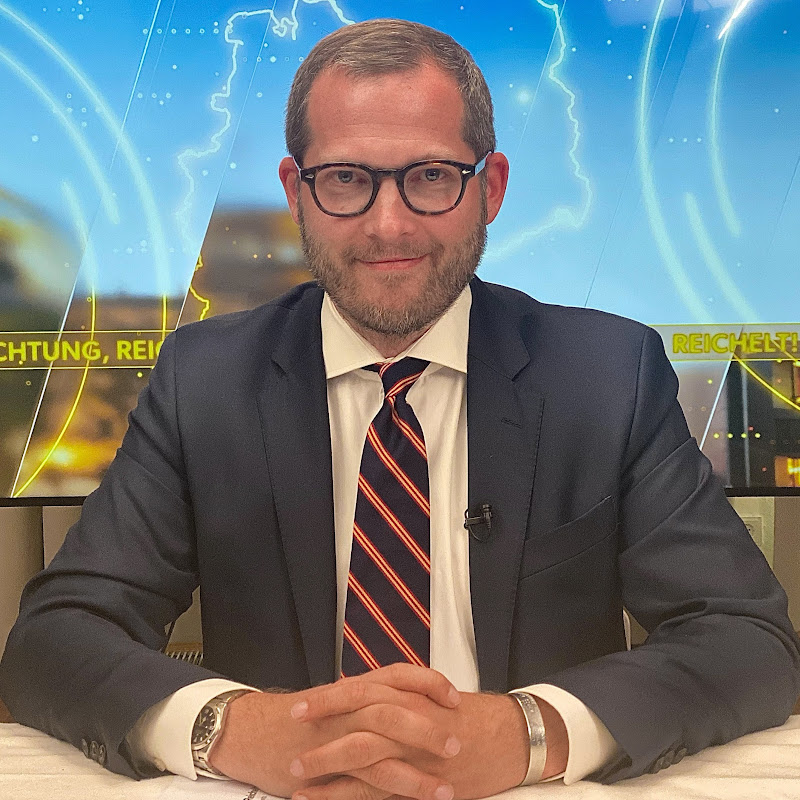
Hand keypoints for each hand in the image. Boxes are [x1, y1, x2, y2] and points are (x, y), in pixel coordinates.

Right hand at [208, 664, 461, 798]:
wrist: (254, 732)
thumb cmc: (299, 718)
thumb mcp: (339, 701)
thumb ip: (371, 701)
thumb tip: (410, 707)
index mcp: (356, 687)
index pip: (401, 675)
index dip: (431, 684)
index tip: (456, 698)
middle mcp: (349, 707)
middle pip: (396, 711)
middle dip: (430, 728)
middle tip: (458, 743)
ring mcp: (338, 738)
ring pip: (384, 751)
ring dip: (417, 772)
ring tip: (446, 788)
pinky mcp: (327, 769)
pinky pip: (363, 783)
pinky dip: (389, 795)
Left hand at [294, 687, 568, 799]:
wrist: (511, 738)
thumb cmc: (474, 718)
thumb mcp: (435, 699)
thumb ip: (402, 698)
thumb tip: (366, 700)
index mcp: (412, 695)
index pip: (363, 690)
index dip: (330, 697)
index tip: (302, 704)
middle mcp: (411, 718)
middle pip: (358, 716)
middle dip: (322, 723)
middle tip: (292, 729)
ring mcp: (415, 751)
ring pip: (364, 754)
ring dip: (328, 764)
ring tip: (297, 774)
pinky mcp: (422, 782)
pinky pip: (379, 792)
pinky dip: (348, 796)